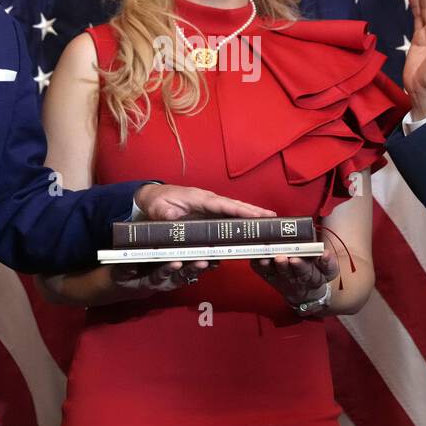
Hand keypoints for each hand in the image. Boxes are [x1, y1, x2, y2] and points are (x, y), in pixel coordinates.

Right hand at [110, 259, 217, 293]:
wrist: (130, 285)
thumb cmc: (124, 276)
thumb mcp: (120, 273)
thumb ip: (125, 268)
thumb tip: (129, 263)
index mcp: (151, 280)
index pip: (159, 275)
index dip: (167, 270)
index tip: (175, 263)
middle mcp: (166, 281)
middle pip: (181, 276)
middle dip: (192, 269)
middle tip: (203, 262)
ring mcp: (175, 278)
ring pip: (190, 274)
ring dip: (202, 267)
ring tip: (213, 259)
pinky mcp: (181, 274)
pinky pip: (194, 271)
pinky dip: (204, 265)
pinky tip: (215, 258)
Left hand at [134, 184, 274, 220]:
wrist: (152, 197)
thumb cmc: (157, 201)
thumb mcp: (159, 210)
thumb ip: (167, 217)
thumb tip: (174, 222)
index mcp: (200, 199)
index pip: (224, 205)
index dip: (242, 211)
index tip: (258, 215)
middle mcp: (208, 201)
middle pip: (235, 206)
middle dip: (254, 212)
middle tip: (273, 218)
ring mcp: (209, 207)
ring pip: (234, 211)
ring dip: (251, 215)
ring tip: (269, 221)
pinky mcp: (208, 213)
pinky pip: (227, 217)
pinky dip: (240, 220)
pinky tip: (250, 228)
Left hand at [250, 249, 337, 307]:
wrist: (306, 289)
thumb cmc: (317, 274)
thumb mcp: (329, 271)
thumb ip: (328, 263)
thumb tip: (326, 254)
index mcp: (307, 274)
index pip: (302, 270)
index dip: (298, 265)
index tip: (295, 259)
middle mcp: (290, 276)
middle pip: (284, 270)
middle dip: (281, 264)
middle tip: (279, 257)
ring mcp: (278, 276)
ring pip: (271, 271)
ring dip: (267, 265)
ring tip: (264, 258)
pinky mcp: (268, 274)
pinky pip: (260, 270)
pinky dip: (257, 265)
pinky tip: (255, 257)